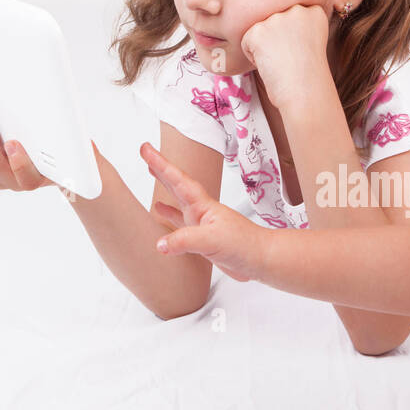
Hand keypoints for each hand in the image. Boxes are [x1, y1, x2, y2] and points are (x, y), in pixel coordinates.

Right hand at [142, 142, 268, 282]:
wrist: (263, 259)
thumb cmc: (246, 245)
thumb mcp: (213, 240)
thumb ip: (185, 240)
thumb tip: (160, 243)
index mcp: (203, 207)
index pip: (178, 181)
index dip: (162, 165)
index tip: (147, 150)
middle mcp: (201, 212)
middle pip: (177, 186)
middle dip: (161, 170)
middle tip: (146, 154)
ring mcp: (203, 225)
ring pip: (178, 203)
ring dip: (165, 190)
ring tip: (152, 177)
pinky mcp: (204, 240)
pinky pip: (181, 225)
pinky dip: (170, 219)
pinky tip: (163, 217)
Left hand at [239, 4, 331, 111]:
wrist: (306, 93)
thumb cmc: (308, 77)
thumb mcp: (310, 43)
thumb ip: (296, 27)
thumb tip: (272, 25)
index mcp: (314, 11)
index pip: (291, 17)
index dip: (293, 39)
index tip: (303, 53)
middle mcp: (296, 9)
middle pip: (273, 21)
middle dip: (277, 41)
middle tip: (292, 59)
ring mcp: (276, 18)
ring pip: (259, 31)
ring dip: (265, 49)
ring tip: (283, 63)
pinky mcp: (258, 31)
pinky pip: (246, 42)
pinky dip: (254, 58)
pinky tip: (272, 66)